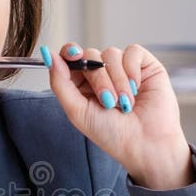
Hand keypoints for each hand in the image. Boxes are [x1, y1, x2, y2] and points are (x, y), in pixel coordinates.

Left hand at [45, 43, 193, 189]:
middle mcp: (102, 75)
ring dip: (116, 80)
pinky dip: (132, 69)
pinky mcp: (145, 66)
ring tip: (124, 103)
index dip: (69, 52)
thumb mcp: (77, 111)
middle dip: (97, 78)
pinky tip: (137, 87)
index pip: (71, 58)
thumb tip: (50, 56)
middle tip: (108, 101)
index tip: (72, 55)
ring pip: (111, 54)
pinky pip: (133, 51)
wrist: (145, 143)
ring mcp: (123, 69)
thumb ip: (60, 83)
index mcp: (82, 85)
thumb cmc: (111, 134)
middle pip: (90, 55)